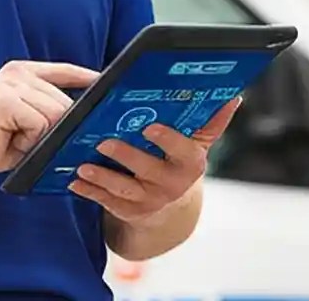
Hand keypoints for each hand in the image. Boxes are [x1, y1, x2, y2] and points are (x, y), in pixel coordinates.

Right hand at [0, 60, 99, 182]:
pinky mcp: (7, 100)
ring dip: (41, 138)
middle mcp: (18, 73)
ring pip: (56, 114)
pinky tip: (10, 141)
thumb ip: (51, 114)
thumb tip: (85, 121)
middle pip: (66, 102)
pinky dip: (30, 141)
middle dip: (57, 129)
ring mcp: (12, 84)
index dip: (87, 77)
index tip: (107, 82)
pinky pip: (41, 124)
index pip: (64, 70)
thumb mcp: (28, 123)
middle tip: (28, 140)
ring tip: (16, 139)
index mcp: (22, 73)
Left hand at [69, 96, 242, 224]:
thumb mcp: (198, 144)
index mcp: (191, 163)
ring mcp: (149, 200)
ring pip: (123, 188)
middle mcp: (172, 184)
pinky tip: (74, 180)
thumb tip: (234, 97)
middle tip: (104, 140)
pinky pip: (106, 201)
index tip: (150, 126)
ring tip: (83, 164)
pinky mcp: (128, 211)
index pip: (182, 150)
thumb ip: (212, 122)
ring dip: (102, 176)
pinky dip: (89, 191)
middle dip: (125, 155)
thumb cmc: (180, 162)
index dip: (167, 140)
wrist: (171, 207)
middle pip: (147, 169)